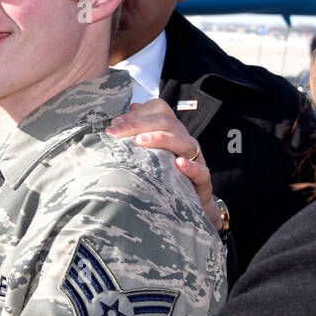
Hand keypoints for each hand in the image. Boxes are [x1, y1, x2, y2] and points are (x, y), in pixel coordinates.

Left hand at [107, 98, 219, 228]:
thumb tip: (125, 112)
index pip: (158, 110)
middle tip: (114, 132)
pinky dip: (191, 167)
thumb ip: (139, 133)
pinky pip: (201, 171)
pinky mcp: (202, 180)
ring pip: (183, 141)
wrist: (190, 204)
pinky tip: (178, 164)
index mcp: (171, 130)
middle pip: (166, 122)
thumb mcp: (150, 153)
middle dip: (137, 124)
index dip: (136, 114)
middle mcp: (183, 140)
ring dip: (161, 139)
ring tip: (140, 140)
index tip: (113, 124)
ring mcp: (195, 158)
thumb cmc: (166, 176)